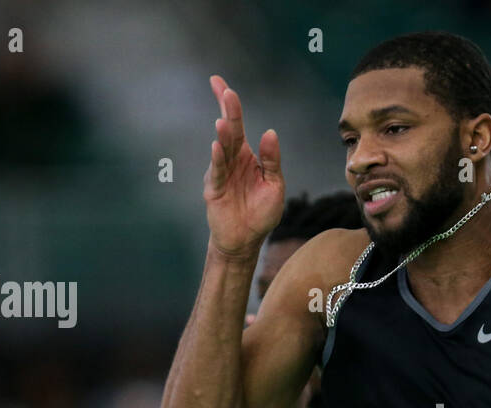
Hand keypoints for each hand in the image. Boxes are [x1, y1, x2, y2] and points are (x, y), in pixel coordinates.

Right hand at [204, 75, 283, 258]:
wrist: (245, 241)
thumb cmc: (261, 213)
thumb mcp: (275, 185)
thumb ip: (272, 160)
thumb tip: (269, 133)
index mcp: (247, 156)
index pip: (238, 125)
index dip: (229, 105)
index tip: (219, 83)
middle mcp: (233, 160)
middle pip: (230, 131)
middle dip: (228, 111)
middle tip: (225, 90)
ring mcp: (222, 173)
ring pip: (223, 149)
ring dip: (224, 135)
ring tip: (224, 120)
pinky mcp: (215, 189)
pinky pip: (218, 171)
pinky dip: (218, 159)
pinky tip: (217, 147)